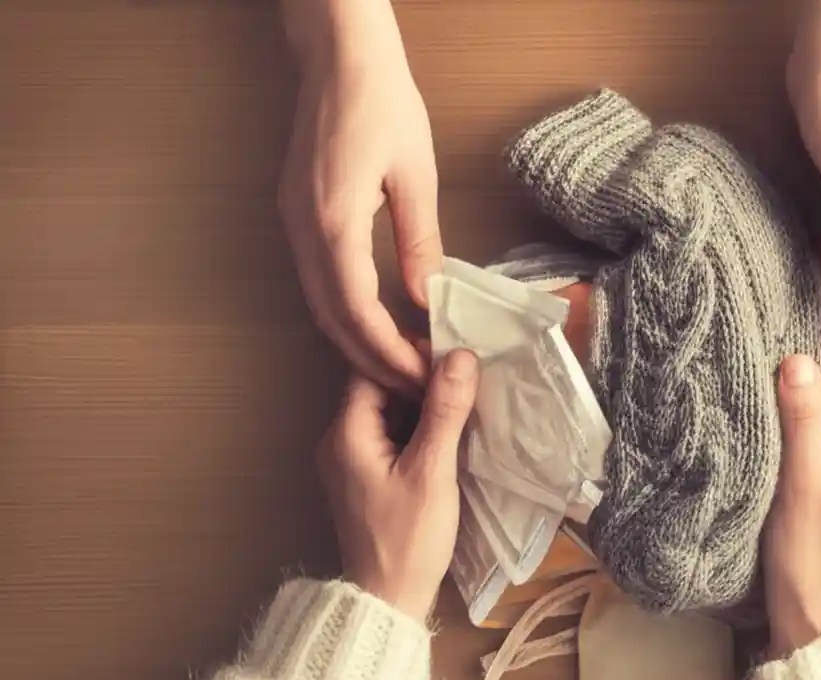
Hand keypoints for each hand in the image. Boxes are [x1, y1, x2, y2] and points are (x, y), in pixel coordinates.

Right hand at [280, 0, 440, 392]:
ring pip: (320, 303)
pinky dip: (346, 310)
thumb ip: (419, 243)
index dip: (389, 352)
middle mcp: (302, 230)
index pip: (357, 313)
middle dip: (372, 359)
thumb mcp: (416, 176)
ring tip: (401, 362)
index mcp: (332, 224)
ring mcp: (292, 223)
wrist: (339, 54)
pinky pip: (318, 279)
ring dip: (357, 339)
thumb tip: (429, 299)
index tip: (422, 375)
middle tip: (414, 386)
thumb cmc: (382, 102)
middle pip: (331, 319)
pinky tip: (378, 320)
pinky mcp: (296, 213)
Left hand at [317, 349, 478, 618]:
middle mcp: (341, 441)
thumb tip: (460, 355)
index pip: (372, 371)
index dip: (409, 358)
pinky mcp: (367, 479)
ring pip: (388, 414)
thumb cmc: (408, 538)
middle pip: (380, 390)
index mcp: (347, 433)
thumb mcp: (432, 471)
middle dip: (420, 380)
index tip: (451, 354)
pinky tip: (449, 430)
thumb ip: (444, 412)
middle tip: (465, 374)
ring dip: (422, 405)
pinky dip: (418, 429)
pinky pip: (392, 438)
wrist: (389, 600)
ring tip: (464, 397)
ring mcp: (352, 462)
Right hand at [763, 354, 820, 655]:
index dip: (793, 397)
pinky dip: (803, 451)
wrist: (816, 614)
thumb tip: (796, 358)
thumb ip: (802, 419)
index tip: (763, 422)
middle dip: (796, 416)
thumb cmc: (807, 554)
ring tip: (775, 463)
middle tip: (767, 448)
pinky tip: (786, 471)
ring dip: (797, 435)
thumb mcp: (801, 482)